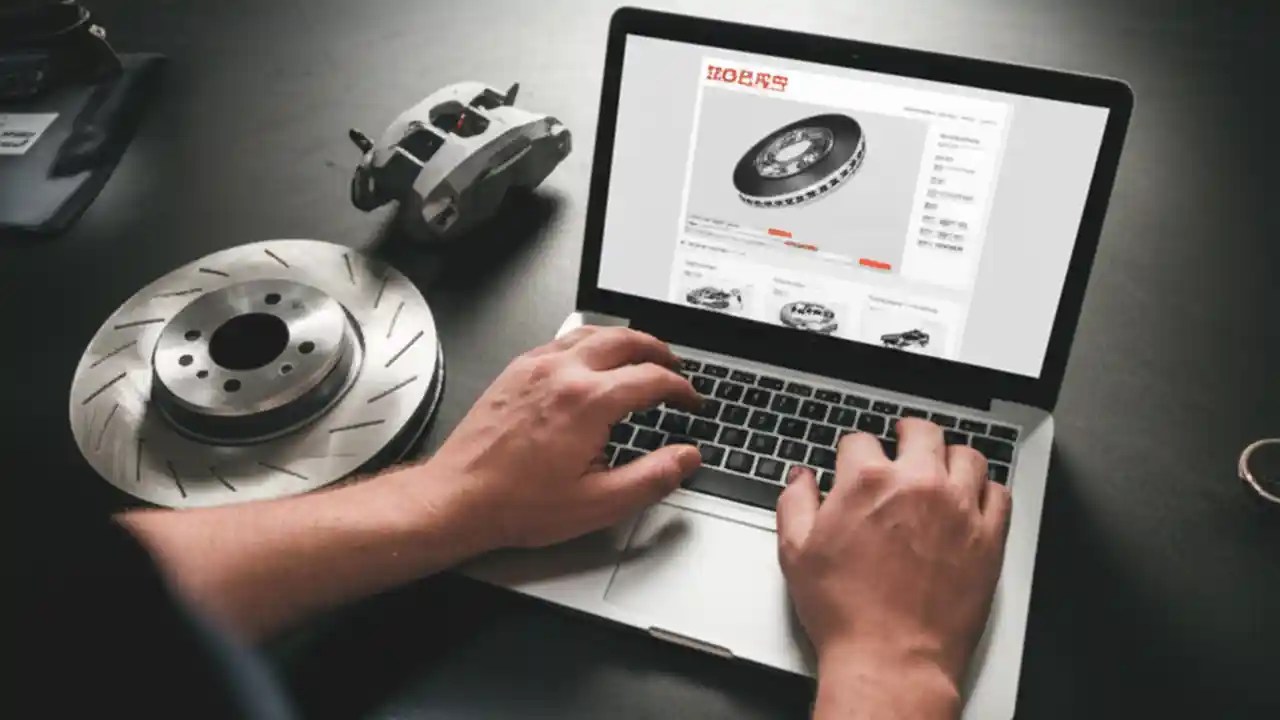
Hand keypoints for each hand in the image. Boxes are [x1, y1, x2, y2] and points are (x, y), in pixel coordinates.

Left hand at [425, 326, 702, 549]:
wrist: (458, 498)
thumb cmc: (516, 503)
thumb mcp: (598, 503)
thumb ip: (652, 478)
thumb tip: (686, 458)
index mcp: (588, 402)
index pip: (652, 378)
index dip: (681, 388)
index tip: (690, 401)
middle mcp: (561, 373)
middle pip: (625, 340)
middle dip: (658, 350)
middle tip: (674, 368)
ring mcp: (535, 366)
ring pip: (592, 333)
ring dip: (625, 340)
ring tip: (641, 356)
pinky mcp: (516, 370)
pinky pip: (562, 340)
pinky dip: (589, 343)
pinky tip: (592, 360)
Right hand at [776, 419, 1010, 713]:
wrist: (891, 657)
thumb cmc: (845, 610)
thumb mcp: (796, 552)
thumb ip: (795, 503)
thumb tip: (801, 479)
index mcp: (867, 482)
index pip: (860, 440)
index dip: (852, 451)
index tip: (854, 461)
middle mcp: (917, 485)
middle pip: (921, 431)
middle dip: (907, 433)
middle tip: (903, 441)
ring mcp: (958, 509)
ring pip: (966, 456)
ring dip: (950, 456)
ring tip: (941, 466)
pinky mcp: (988, 538)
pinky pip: (999, 494)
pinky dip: (986, 490)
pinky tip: (973, 498)